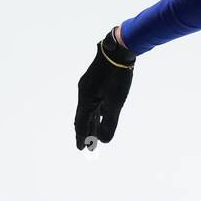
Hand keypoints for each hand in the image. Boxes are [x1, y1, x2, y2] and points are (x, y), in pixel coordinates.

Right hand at [75, 28, 135, 149]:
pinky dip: (97, 112)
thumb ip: (110, 122)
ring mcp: (90, 87)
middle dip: (87, 133)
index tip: (82, 149)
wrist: (119, 50)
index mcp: (85, 98)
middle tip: (88, 148)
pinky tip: (102, 116)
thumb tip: (104, 141)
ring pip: (90, 110)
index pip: (81, 122)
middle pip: (84, 117)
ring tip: (95, 136)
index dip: (82, 136)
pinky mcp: (98, 83)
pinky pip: (95, 102)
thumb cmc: (118, 76)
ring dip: (92, 123)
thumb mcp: (115, 102)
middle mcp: (84, 93)